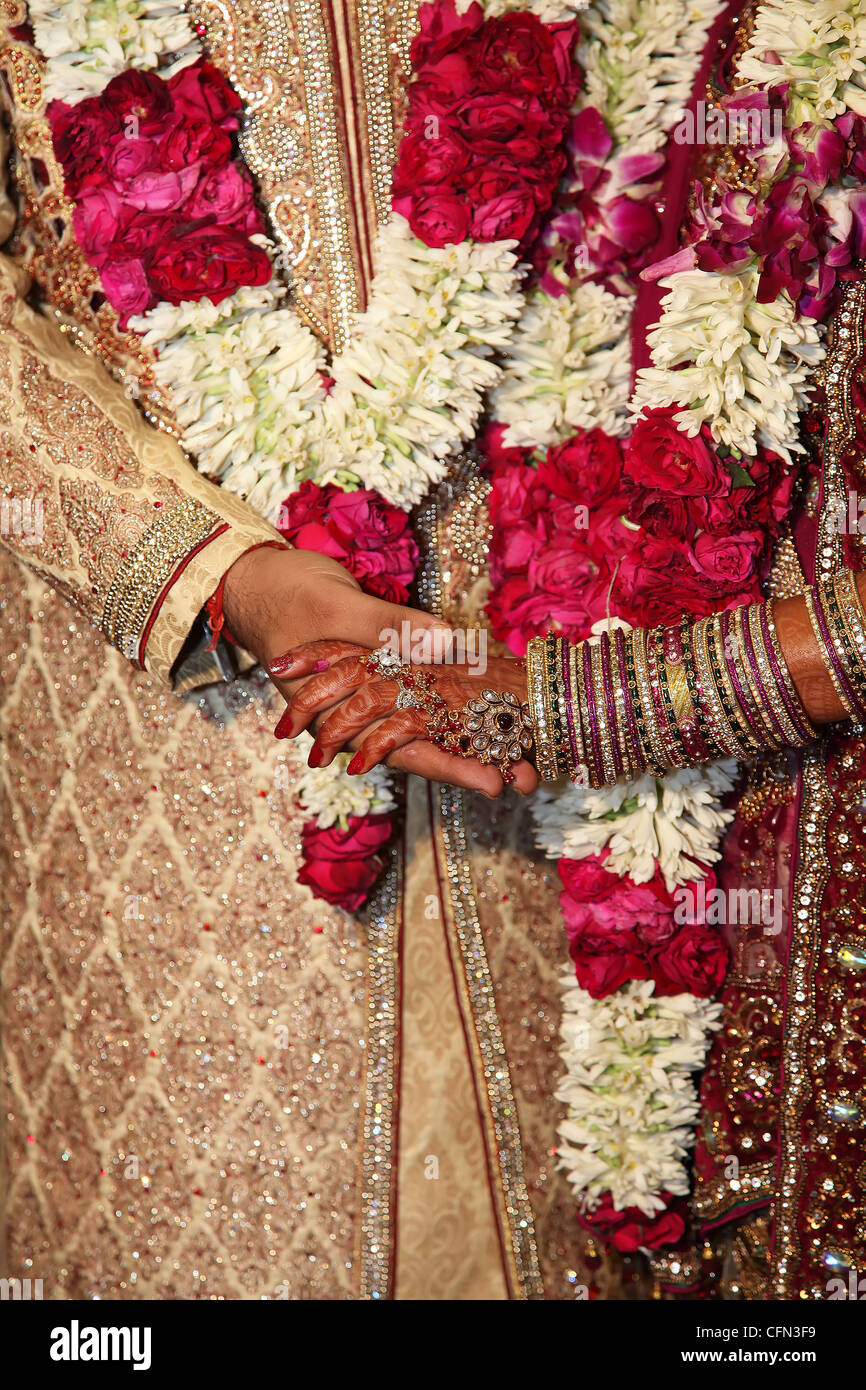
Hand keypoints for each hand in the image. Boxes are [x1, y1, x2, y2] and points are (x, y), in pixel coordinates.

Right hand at [220, 545, 519, 795]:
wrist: (254, 583)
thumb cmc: (287, 594)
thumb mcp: (338, 605)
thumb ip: (388, 628)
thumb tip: (446, 642)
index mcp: (343, 709)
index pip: (405, 750)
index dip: (452, 767)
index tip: (494, 785)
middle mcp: (359, 712)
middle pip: (424, 749)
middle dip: (474, 765)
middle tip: (526, 780)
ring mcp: (371, 694)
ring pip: (425, 730)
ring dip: (470, 745)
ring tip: (521, 763)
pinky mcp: (380, 674)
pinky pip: (420, 698)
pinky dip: (454, 710)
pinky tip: (488, 717)